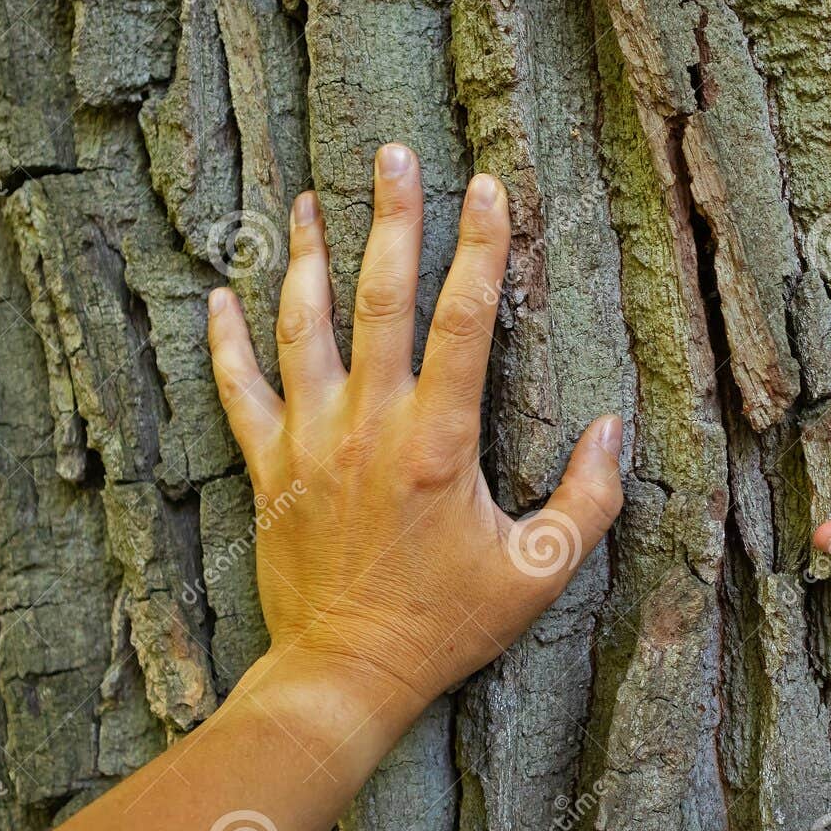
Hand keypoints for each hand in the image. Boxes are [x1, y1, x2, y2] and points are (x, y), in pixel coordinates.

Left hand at [207, 144, 622, 719]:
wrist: (345, 675)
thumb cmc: (446, 626)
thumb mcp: (540, 573)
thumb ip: (588, 501)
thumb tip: (612, 431)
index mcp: (438, 443)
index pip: (464, 321)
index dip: (480, 248)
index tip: (487, 187)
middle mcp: (369, 426)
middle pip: (379, 298)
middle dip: (391, 219)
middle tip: (393, 154)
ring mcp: (310, 442)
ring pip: (301, 327)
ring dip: (304, 257)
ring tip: (304, 200)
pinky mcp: (269, 468)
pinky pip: (239, 390)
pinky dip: (226, 342)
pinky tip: (219, 296)